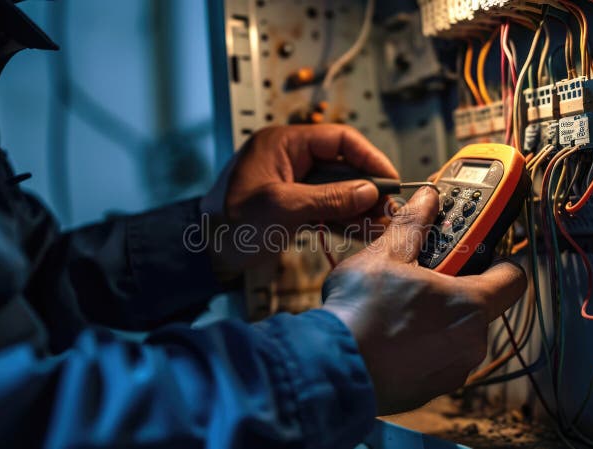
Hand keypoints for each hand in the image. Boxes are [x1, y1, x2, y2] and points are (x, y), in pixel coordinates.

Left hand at [203, 125, 397, 279]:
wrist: (203, 254)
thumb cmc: (227, 225)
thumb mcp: (281, 208)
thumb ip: (328, 198)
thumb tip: (368, 191)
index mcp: (283, 144)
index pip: (338, 139)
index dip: (369, 157)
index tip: (390, 179)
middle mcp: (291, 159)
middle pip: (343, 165)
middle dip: (367, 187)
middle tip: (388, 209)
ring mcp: (294, 184)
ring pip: (339, 188)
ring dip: (360, 206)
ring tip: (381, 224)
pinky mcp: (295, 207)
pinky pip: (328, 207)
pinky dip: (346, 218)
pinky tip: (364, 230)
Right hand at [321, 187, 526, 414]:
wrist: (330, 368)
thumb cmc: (359, 314)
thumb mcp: (385, 255)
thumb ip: (414, 224)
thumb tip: (427, 200)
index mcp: (469, 305)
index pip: (514, 278)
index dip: (500, 262)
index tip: (480, 256)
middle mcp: (471, 343)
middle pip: (480, 306)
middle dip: (455, 290)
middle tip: (421, 278)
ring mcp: (452, 371)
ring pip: (457, 335)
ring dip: (436, 320)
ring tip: (398, 309)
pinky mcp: (431, 390)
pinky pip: (438, 360)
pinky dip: (422, 347)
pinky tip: (391, 336)